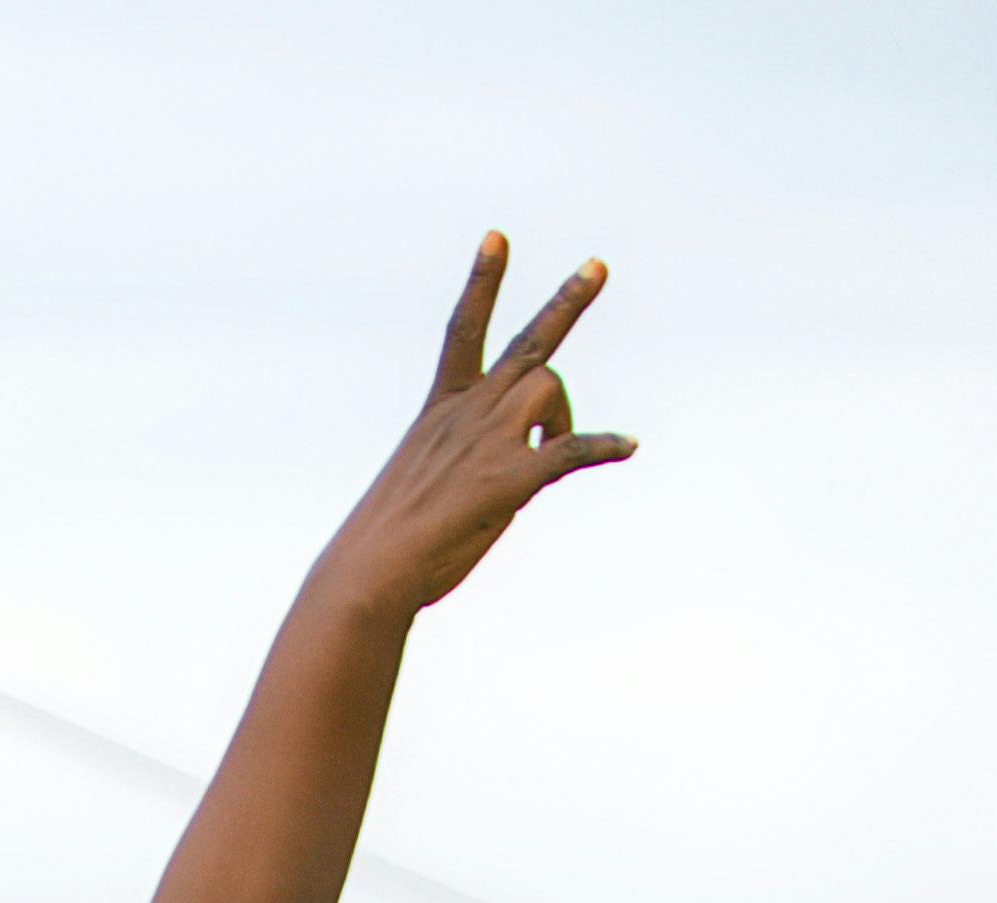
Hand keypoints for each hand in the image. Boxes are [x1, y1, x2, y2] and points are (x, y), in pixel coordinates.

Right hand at [312, 237, 634, 615]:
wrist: (370, 573)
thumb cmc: (391, 545)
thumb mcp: (431, 485)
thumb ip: (478, 463)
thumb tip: (526, 472)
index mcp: (442, 410)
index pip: (462, 331)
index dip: (481, 281)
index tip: (496, 235)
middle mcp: (467, 414)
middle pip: (526, 343)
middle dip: (566, 302)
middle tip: (598, 266)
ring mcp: (486, 442)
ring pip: (548, 387)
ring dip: (565, 416)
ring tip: (559, 450)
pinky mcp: (505, 479)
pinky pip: (567, 451)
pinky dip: (602, 446)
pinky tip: (626, 447)